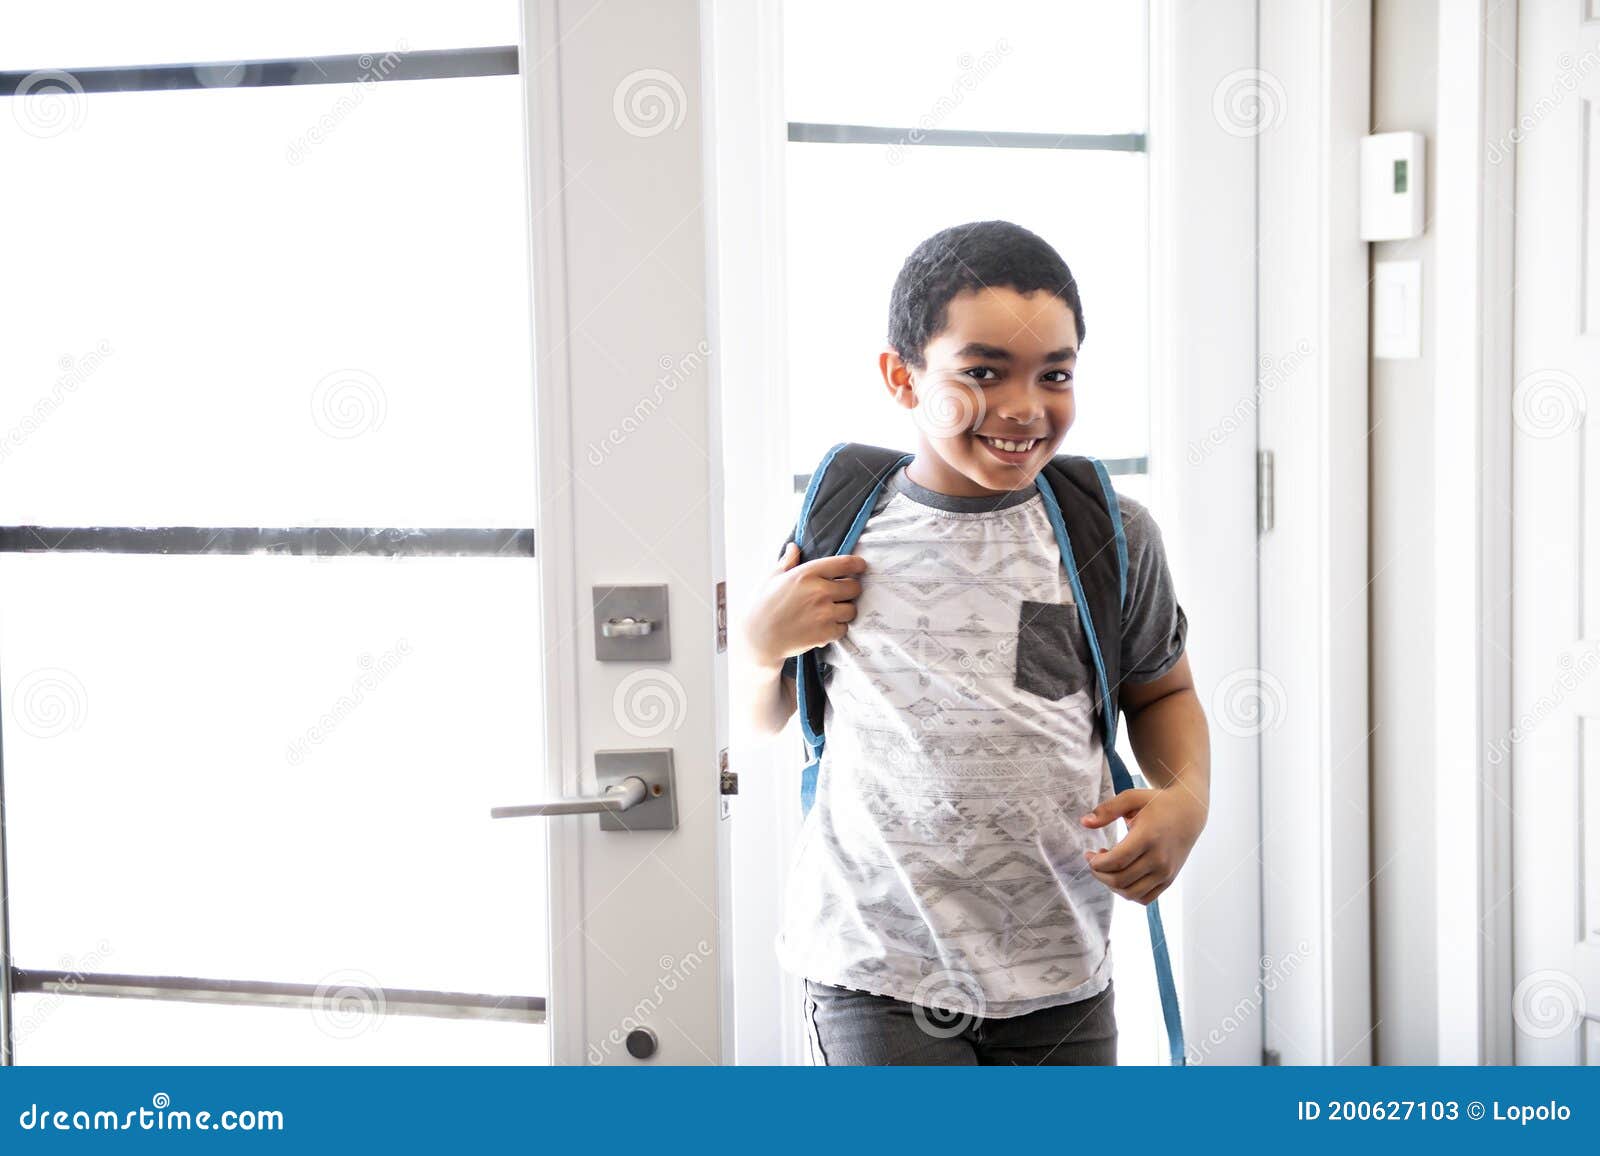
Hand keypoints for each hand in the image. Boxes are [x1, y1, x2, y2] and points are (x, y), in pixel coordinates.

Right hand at [741, 542, 867, 670]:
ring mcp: (824, 613)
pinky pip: (844, 628)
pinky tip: (825, 626)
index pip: (844, 564)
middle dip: (850, 590)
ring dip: (844, 611)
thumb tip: (793, 546)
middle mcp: (819, 591)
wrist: (759, 638)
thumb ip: (787, 562)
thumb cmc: (762, 606)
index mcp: (807, 574)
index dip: (857, 565)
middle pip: (854, 587)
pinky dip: (837, 628)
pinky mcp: (825, 633)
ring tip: (831, 612)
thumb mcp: (772, 578)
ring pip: (852, 609)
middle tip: (840, 594)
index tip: (860, 567)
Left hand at [1078, 786, 1206, 905]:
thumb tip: (1084, 823)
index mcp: (1148, 837)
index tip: (1088, 854)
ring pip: (1131, 893)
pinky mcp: (1168, 880)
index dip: (1096, 862)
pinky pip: (1144, 898)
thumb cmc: (1156, 803)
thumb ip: (1107, 809)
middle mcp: (1159, 859)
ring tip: (1107, 867)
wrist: (1189, 813)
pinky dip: (1128, 892)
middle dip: (1099, 874)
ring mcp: (1165, 872)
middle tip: (1094, 860)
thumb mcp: (1131, 798)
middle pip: (1120, 880)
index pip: (1117, 860)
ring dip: (1111, 885)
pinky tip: (1122, 875)